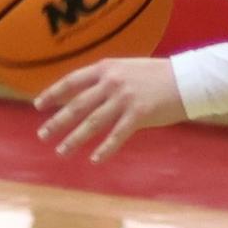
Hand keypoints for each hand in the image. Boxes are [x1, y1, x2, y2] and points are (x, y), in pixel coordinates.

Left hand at [36, 58, 184, 161]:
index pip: (71, 81)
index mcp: (107, 68)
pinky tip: (94, 159)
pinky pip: (117, 135)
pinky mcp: (139, 114)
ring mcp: (124, 98)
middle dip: (57, 121)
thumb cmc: (160, 76)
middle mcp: (112, 82)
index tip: (38, 105)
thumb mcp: (128, 69)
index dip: (53, 93)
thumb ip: (108, 79)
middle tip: (42, 135)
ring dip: (74, 138)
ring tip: (61, 150)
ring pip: (92, 122)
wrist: (189, 79)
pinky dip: (105, 149)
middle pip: (77, 105)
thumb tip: (86, 94)